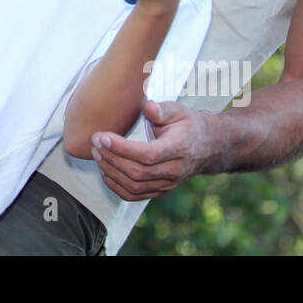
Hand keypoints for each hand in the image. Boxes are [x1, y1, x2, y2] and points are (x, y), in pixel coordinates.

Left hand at [90, 99, 213, 200]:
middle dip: (111, 157)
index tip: (102, 136)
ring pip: (134, 186)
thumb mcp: (178, 111)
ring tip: (97, 153)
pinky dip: (116, 187)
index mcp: (178, 149)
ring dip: (110, 171)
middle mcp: (174, 171)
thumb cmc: (188, 125)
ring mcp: (167, 184)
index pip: (148, 155)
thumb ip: (162, 109)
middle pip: (137, 172)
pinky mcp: (160, 190)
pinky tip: (105, 171)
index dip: (122, 148)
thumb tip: (148, 107)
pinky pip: (135, 195)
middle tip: (95, 142)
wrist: (207, 147)